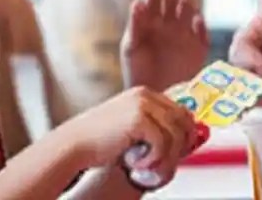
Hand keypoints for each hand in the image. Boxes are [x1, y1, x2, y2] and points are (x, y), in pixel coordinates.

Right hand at [67, 86, 198, 174]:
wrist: (74, 144)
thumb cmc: (100, 141)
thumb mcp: (132, 129)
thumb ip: (155, 129)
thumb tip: (187, 140)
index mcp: (145, 94)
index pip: (180, 109)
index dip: (186, 132)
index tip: (182, 151)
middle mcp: (145, 95)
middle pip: (183, 119)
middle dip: (182, 144)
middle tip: (169, 162)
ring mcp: (142, 104)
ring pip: (175, 133)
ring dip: (167, 156)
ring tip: (150, 167)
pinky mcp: (138, 119)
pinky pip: (162, 142)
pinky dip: (154, 158)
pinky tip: (136, 163)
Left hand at [122, 0, 209, 91]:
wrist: (155, 97)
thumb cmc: (137, 72)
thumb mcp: (131, 47)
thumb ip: (135, 25)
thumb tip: (136, 1)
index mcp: (151, 22)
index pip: (154, 0)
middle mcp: (169, 25)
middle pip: (172, 3)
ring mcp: (185, 35)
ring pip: (189, 12)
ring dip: (188, 3)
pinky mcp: (199, 48)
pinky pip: (202, 33)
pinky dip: (201, 26)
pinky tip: (196, 20)